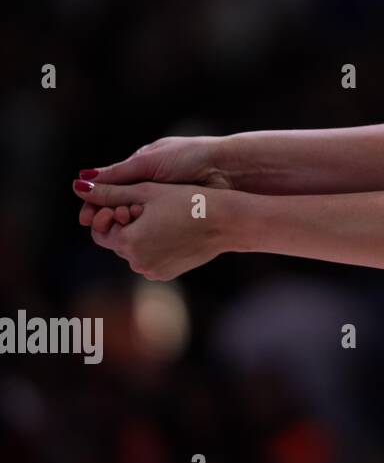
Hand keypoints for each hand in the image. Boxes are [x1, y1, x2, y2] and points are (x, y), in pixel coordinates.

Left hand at [73, 179, 233, 280]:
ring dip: (139, 234)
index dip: (109, 213)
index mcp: (128, 242)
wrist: (226, 222)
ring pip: (134, 250)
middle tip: (148, 208)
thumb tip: (78, 188)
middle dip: (125, 223)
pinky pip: (149, 259)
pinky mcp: (166, 274)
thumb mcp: (147, 192)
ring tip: (163, 217)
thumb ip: (109, 192)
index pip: (100, 229)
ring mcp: (152, 271)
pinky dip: (153, 246)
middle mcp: (136, 262)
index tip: (130, 202)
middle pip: (117, 240)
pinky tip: (172, 230)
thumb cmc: (188, 201)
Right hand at [78, 135, 234, 231]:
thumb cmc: (190, 158)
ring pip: (138, 223)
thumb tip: (81, 180)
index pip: (110, 191)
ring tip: (121, 234)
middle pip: (121, 209)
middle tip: (101, 229)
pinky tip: (140, 242)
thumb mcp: (149, 163)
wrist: (228, 169)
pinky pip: (157, 230)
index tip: (86, 219)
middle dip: (110, 220)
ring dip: (128, 229)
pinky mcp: (180, 218)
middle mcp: (151, 188)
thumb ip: (118, 174)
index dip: (97, 205)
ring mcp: (165, 205)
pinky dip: (147, 235)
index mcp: (142, 169)